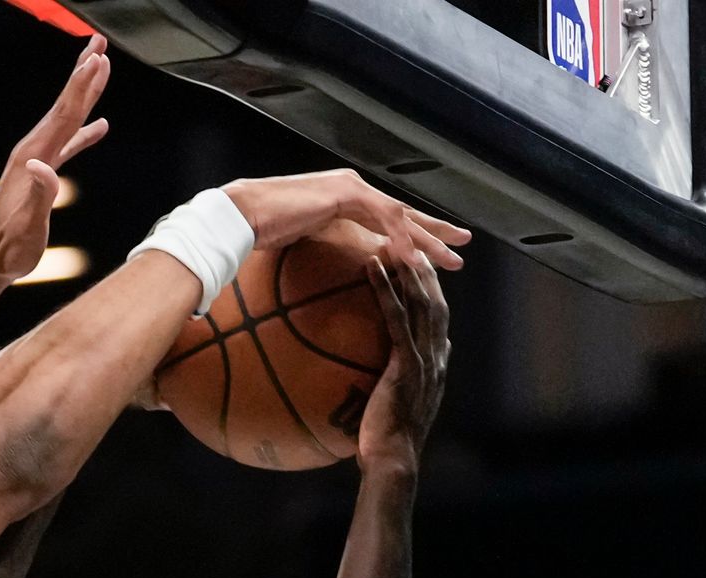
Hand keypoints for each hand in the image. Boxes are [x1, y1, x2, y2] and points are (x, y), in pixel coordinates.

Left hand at [0, 36, 111, 281]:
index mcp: (33, 158)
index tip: (99, 59)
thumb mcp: (28, 226)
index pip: (64, 115)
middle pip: (64, 105)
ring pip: (65, 119)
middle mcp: (32, 153)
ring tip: (99, 68)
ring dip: (83, 93)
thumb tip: (42, 167)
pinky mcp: (39, 174)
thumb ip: (38, 195)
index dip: (83, 87)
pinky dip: (82, 130)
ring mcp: (35, 161)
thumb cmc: (11, 247)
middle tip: (99, 43)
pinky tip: (98, 125)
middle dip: (83, 74)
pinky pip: (66, 143)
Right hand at [223, 169, 470, 271]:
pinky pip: (383, 219)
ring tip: (450, 259)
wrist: (242, 214)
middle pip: (403, 212)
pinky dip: (400, 241)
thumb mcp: (303, 237)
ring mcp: (350, 188)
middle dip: (435, 230)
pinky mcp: (344, 193)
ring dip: (427, 240)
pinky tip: (415, 259)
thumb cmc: (262, 229)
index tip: (435, 248)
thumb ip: (326, 241)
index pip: (388, 216)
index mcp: (344, 198)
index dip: (414, 232)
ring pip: (401, 216)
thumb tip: (337, 261)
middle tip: (463, 243)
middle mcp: (352, 189)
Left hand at [358, 256, 450, 474]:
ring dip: (408, 268)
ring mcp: (425, 360)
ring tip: (393, 241)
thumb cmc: (386, 440)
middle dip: (426, 270)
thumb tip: (396, 369)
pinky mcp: (407, 364)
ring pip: (421, 303)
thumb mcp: (399, 407)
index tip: (419, 267)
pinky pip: (395, 318)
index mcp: (437, 365)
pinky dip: (385, 289)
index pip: (437, 319)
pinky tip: (370, 267)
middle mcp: (437, 357)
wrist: (392, 460)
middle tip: (411, 240)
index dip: (431, 291)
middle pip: (436, 302)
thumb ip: (402, 383)